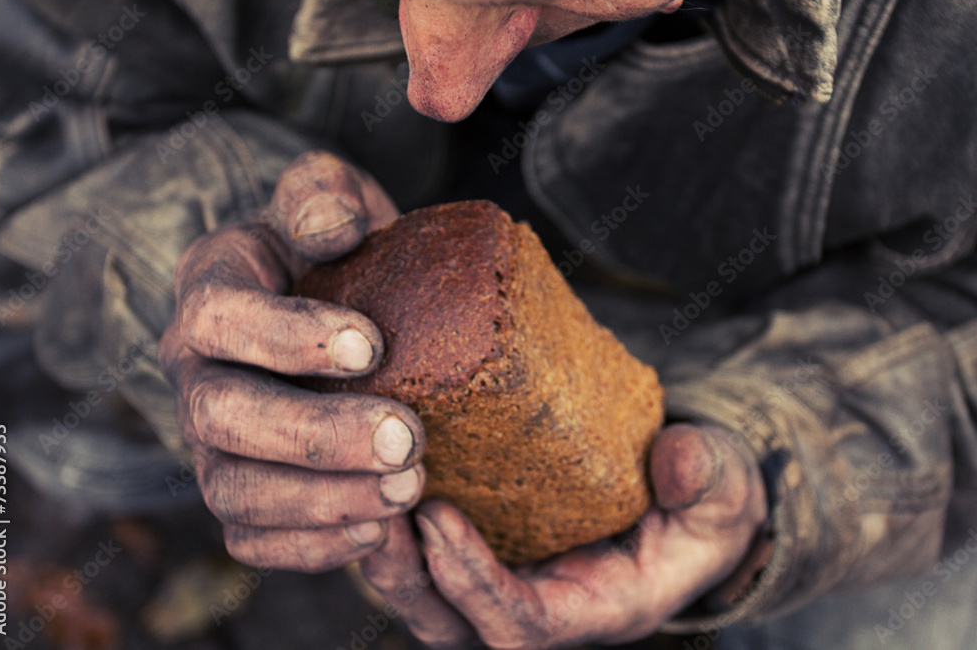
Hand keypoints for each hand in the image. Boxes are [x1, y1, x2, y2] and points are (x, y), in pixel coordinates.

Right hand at [159, 151, 426, 572]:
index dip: (286, 337)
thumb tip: (334, 229)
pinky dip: (309, 547)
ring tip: (407, 489)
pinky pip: (250, 539)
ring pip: (234, 490)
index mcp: (211, 288)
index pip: (219, 316)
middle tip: (408, 438)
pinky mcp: (237, 489)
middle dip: (317, 436)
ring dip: (322, 500)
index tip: (373, 346)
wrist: (330, 300)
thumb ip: (322, 193)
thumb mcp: (327, 196)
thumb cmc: (332, 246)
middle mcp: (195, 371)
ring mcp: (208, 440)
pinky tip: (376, 532)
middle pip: (223, 416)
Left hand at [359, 423, 767, 648]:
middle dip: (409, 577)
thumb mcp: (724, 489)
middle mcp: (544, 608)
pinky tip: (376, 475)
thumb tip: (677, 457)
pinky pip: (430, 557)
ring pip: (429, 599)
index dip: (475, 584)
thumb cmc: (704, 503)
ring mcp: (512, 581)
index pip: (521, 627)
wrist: (689, 499)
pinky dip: (399, 529)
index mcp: (597, 608)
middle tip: (375, 509)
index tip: (439, 519)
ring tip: (361, 491)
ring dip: (389, 554)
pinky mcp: (493, 548)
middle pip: (453, 626)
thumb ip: (708, 479)